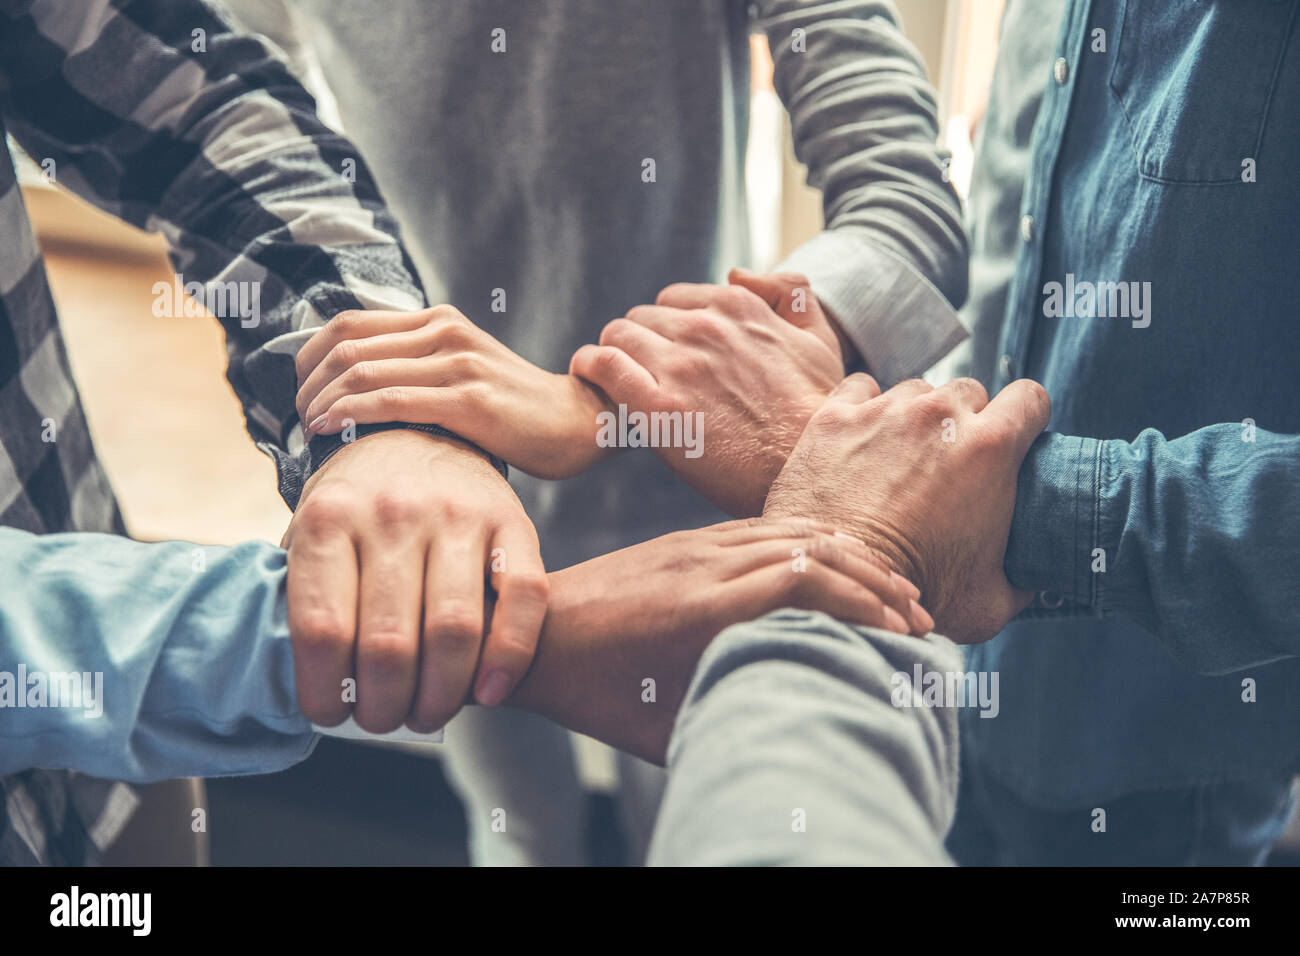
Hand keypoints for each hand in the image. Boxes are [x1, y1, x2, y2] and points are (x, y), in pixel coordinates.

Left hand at [284, 429, 547, 733]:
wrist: (416, 434)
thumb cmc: (358, 505)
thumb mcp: (310, 530)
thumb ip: (305, 595)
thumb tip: (307, 684)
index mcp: (331, 516)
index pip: (322, 630)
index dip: (324, 692)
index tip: (329, 715)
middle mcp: (394, 510)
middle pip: (390, 644)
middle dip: (384, 706)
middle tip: (382, 720)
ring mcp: (459, 514)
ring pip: (455, 631)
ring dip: (441, 696)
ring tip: (427, 714)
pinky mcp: (513, 520)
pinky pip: (524, 598)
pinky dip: (510, 657)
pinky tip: (489, 692)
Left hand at [295, 307, 614, 478]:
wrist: (581, 422)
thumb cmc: (518, 410)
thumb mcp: (466, 372)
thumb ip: (421, 368)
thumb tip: (359, 389)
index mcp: (440, 320)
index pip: (348, 324)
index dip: (309, 356)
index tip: (301, 391)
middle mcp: (445, 332)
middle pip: (346, 346)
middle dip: (308, 383)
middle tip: (298, 416)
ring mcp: (458, 363)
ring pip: (362, 371)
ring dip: (322, 401)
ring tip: (308, 427)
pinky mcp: (470, 400)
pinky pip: (391, 400)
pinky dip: (350, 414)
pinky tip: (330, 431)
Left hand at [508, 518, 933, 762]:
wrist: (532, 630)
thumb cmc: (594, 690)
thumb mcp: (659, 726)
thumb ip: (726, 714)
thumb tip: (793, 722)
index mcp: (698, 610)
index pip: (802, 581)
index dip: (862, 604)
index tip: (901, 634)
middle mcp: (702, 565)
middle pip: (811, 552)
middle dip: (874, 583)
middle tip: (918, 616)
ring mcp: (695, 544)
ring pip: (793, 532)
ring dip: (852, 558)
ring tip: (896, 590)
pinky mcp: (689, 538)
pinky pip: (765, 526)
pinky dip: (815, 541)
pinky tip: (842, 560)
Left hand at [570, 270, 847, 516]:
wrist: (808, 468)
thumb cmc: (817, 412)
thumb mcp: (820, 339)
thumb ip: (788, 294)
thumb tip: (736, 274)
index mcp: (738, 307)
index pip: (674, 300)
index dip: (667, 329)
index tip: (667, 355)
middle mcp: (705, 328)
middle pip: (642, 318)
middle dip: (640, 344)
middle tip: (643, 377)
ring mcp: (680, 365)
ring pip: (617, 336)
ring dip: (613, 356)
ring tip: (616, 383)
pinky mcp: (659, 407)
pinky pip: (602, 364)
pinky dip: (590, 366)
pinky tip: (590, 377)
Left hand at [764, 375, 1051, 642]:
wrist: (840, 589)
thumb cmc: (919, 598)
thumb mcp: (993, 601)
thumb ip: (1023, 580)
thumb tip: (1034, 576)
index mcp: (990, 448)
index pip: (1030, 397)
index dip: (1026, 416)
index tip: (1014, 438)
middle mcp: (939, 416)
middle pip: (969, 392)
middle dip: (966, 419)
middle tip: (950, 460)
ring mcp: (884, 411)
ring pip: (915, 391)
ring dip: (915, 416)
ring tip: (900, 457)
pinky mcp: (835, 417)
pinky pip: (861, 388)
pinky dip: (864, 406)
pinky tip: (861, 438)